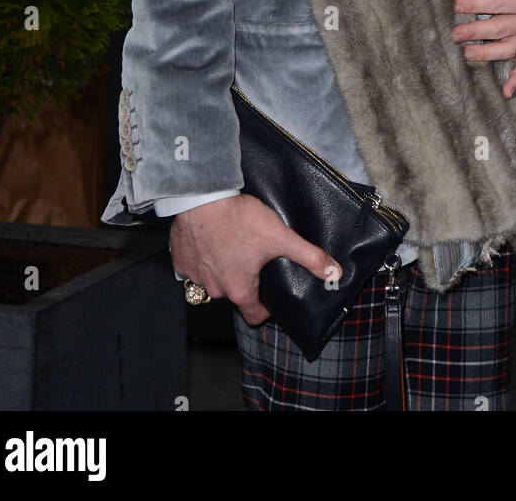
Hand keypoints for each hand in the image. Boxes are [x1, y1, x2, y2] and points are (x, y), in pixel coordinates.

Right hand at [169, 192, 341, 324]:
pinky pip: (192, 267)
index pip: (253, 315)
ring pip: (211, 281)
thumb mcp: (280, 237)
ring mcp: (195, 276)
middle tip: (252, 259)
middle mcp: (215, 289)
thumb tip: (335, 273)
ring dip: (220, 269)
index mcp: (240, 289)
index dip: (264, 309)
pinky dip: (201, 258)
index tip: (269, 297)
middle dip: (243, 281)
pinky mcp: (181, 261)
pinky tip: (209, 242)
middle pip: (233, 294)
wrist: (202, 199)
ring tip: (231, 247)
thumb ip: (310, 256)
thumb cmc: (240, 219)